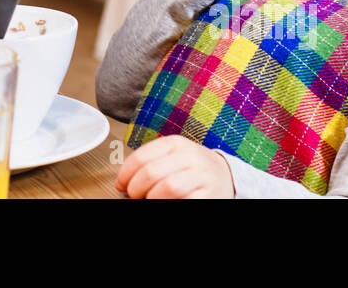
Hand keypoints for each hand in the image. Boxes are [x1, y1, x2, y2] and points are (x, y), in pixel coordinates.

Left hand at [115, 135, 235, 197]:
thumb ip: (149, 162)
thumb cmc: (192, 167)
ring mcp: (202, 177)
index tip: (121, 185)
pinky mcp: (210, 195)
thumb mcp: (172, 155)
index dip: (126, 174)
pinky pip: (185, 201)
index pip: (142, 157)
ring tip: (150, 200)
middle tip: (134, 195)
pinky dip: (169, 204)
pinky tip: (166, 203)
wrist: (226, 175)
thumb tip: (122, 181)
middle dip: (136, 188)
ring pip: (168, 187)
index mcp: (176, 143)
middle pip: (151, 173)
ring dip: (152, 198)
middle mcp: (190, 157)